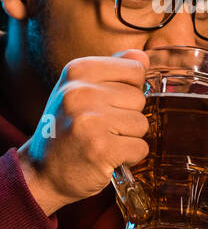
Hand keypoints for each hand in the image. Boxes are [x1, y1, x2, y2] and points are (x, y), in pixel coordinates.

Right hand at [15, 50, 149, 216]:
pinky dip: (130, 156)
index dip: (128, 89)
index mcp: (78, 70)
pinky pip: (141, 148)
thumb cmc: (67, 128)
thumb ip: (114, 70)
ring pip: (142, 124)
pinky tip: (107, 156)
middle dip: (127, 115)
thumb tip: (143, 57)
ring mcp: (89, 120)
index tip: (105, 102)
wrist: (43, 171)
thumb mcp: (82, 89)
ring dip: (128, 137)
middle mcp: (80, 91)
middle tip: (100, 127)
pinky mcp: (100, 148)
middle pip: (140, 98)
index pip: (135, 69)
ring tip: (102, 140)